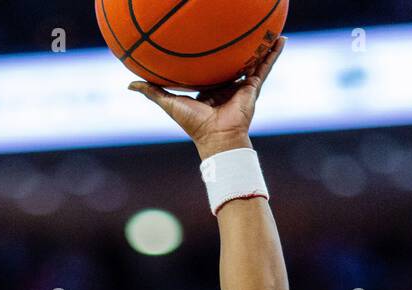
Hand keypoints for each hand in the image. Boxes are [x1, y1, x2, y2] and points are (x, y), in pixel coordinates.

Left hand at [128, 35, 284, 160]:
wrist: (216, 137)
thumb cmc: (193, 124)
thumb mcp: (168, 103)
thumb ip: (152, 92)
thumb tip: (129, 84)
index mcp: (210, 89)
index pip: (211, 68)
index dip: (212, 56)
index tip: (211, 41)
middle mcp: (227, 86)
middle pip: (234, 62)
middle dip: (239, 48)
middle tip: (240, 30)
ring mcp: (242, 86)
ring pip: (253, 61)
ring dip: (261, 46)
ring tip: (269, 29)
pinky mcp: (253, 88)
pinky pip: (265, 67)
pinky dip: (274, 54)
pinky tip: (281, 39)